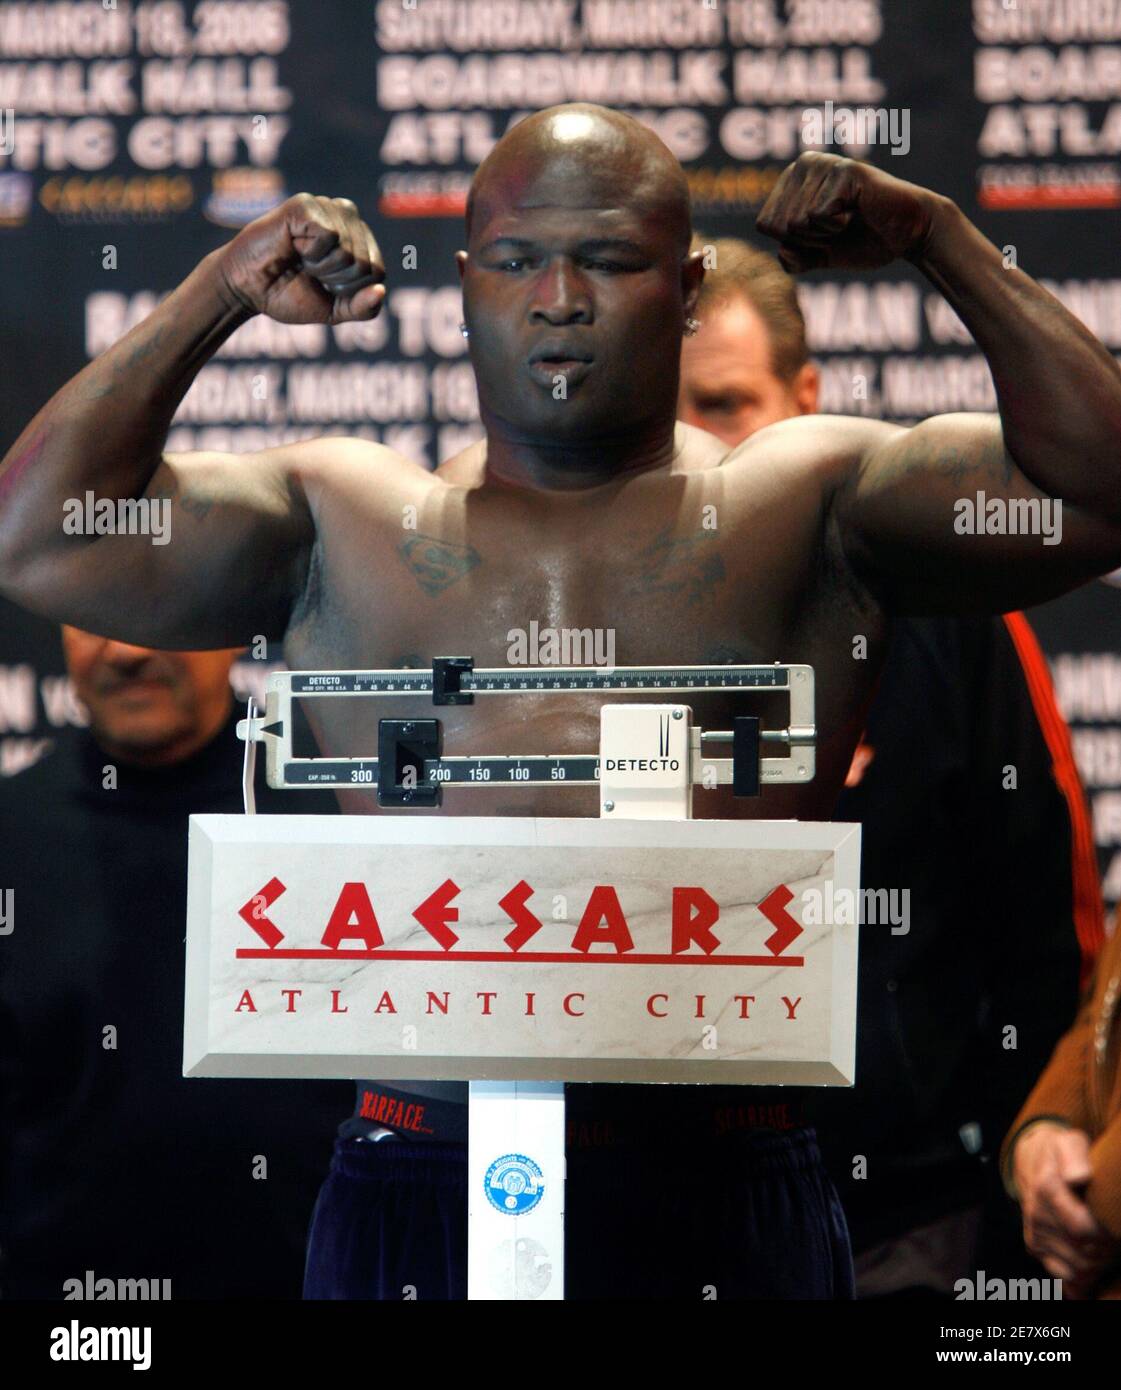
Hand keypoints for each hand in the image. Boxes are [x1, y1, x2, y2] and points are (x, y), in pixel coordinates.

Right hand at [215, 193, 385, 323]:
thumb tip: (380, 291)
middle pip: (365, 264)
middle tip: (309, 271)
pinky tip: (294, 245)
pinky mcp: (307, 204)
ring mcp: (327, 207)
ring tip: (301, 258)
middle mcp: (346, 218)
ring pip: (349, 250)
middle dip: (335, 280)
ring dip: (322, 267)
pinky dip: (311, 251)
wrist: (248, 289)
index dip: (349, 290)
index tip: (324, 284)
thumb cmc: (289, 295)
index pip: (377, 272)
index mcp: (358, 240)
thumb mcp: (333, 310)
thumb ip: (362, 308)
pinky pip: (330, 236)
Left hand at [755, 151, 941, 272]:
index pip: (764, 225)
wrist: (907, 235)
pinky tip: (859, 212)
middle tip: (840, 227)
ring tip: (850, 218)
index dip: (795, 242)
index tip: (824, 232)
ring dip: (824, 234)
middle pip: (778, 225)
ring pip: (796, 222)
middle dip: (809, 240)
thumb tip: (782, 251)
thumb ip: (794, 259)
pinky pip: (818, 216)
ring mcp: (823, 164)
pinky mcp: (842, 171)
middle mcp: (804, 164)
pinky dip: (838, 226)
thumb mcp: (819, 256)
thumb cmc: (864, 240)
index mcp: (792, 180)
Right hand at [1013, 1123, 1118, 1296]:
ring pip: (1077, 1269)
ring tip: (1107, 1244)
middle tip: (1116, 1235)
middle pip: (1084, 1254)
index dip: (1108, 1234)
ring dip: (1098, 1263)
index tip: (1116, 1224)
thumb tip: (1079, 1177)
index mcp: (1046, 1189)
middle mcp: (1037, 1215)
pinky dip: (1083, 1276)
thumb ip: (1075, 1156)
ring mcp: (1035, 1233)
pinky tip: (1094, 1260)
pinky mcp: (1034, 1246)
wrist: (1033, 1160)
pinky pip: (1063, 1277)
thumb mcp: (1070, 1142)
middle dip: (1107, 1250)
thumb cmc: (1060, 1152)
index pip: (1084, 1230)